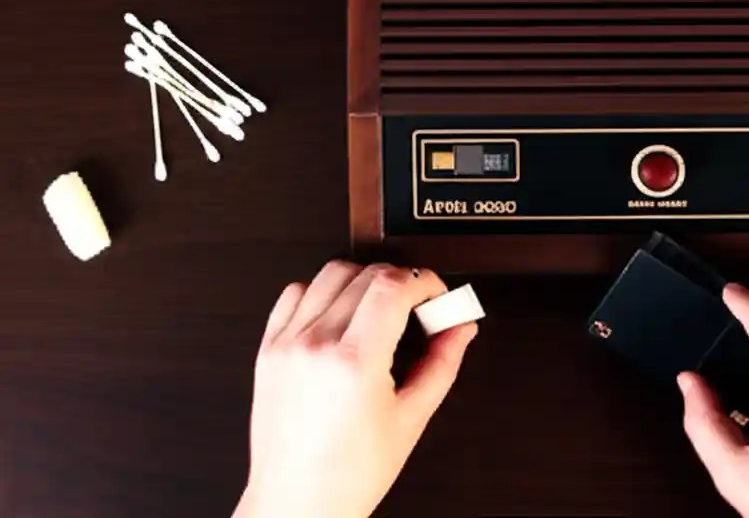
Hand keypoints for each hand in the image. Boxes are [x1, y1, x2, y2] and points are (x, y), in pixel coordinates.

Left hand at [233, 261, 478, 517]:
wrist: (296, 502)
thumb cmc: (350, 473)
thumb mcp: (411, 418)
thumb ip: (442, 363)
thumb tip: (461, 328)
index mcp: (354, 363)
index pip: (393, 286)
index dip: (426, 282)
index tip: (437, 296)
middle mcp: (315, 345)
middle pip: (367, 274)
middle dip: (402, 282)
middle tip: (418, 310)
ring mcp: (287, 344)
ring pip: (331, 273)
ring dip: (364, 282)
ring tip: (380, 312)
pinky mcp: (268, 349)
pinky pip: (296, 294)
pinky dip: (324, 293)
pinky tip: (342, 316)